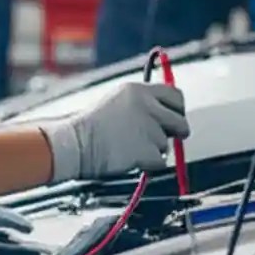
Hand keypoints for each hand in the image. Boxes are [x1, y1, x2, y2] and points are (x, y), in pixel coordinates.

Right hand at [39, 82, 189, 181]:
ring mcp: (148, 128)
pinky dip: (149, 164)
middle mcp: (147, 106)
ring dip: (154, 149)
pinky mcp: (146, 150)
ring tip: (130, 147)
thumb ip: (143, 103)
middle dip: (177, 131)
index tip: (175, 117)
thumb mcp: (118, 100)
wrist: (75, 142)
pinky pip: (160, 161)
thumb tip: (167, 115)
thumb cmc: (91, 125)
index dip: (178, 108)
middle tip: (168, 139)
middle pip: (180, 120)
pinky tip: (131, 158)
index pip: (175, 95)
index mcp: (139, 90)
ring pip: (166, 144)